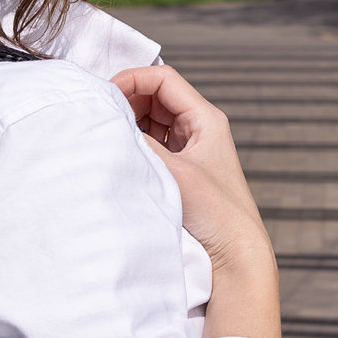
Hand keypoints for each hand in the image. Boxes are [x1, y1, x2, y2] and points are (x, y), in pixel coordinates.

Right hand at [114, 63, 281, 337]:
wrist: (235, 258)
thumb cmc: (216, 214)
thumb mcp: (173, 172)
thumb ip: (139, 142)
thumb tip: (107, 119)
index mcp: (206, 119)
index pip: (162, 79)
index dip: (131, 79)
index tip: (105, 96)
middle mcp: (199, 129)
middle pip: (154, 96)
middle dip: (126, 100)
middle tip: (101, 116)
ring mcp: (190, 151)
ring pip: (150, 121)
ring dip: (128, 124)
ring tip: (108, 136)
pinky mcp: (182, 172)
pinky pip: (152, 146)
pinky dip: (134, 145)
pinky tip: (120, 155)